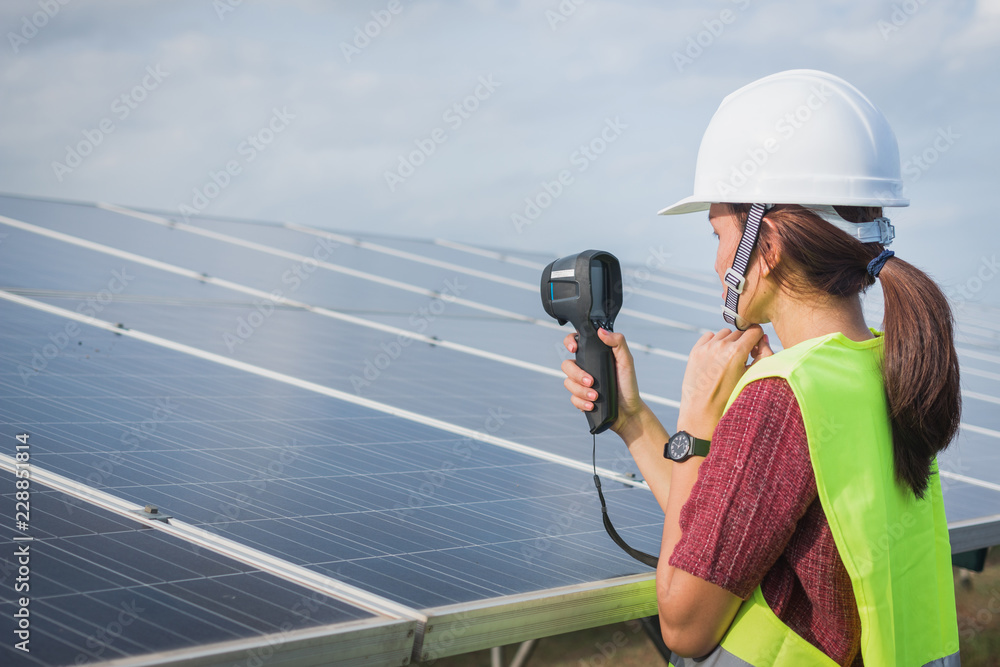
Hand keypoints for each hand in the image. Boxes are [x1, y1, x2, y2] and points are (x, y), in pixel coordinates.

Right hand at [561, 328, 645, 436]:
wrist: (628, 410)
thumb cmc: (628, 384)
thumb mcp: (627, 361)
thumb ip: (618, 343)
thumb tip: (601, 331)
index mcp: (594, 356)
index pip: (575, 342)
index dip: (569, 342)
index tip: (574, 349)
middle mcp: (585, 368)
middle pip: (566, 365)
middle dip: (577, 374)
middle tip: (591, 382)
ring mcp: (581, 383)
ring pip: (568, 383)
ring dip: (581, 391)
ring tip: (595, 397)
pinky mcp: (580, 398)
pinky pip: (572, 398)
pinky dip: (581, 402)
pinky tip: (592, 405)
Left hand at [677, 325, 772, 439]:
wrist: (702, 414)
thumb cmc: (731, 399)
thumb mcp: (752, 378)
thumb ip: (763, 355)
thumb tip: (763, 338)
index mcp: (737, 352)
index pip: (755, 330)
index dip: (758, 340)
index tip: (756, 351)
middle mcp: (720, 346)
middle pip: (740, 333)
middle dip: (744, 343)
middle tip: (743, 360)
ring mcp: (705, 348)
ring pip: (724, 334)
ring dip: (729, 342)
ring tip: (729, 360)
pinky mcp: (695, 352)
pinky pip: (709, 337)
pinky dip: (714, 343)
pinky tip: (717, 358)